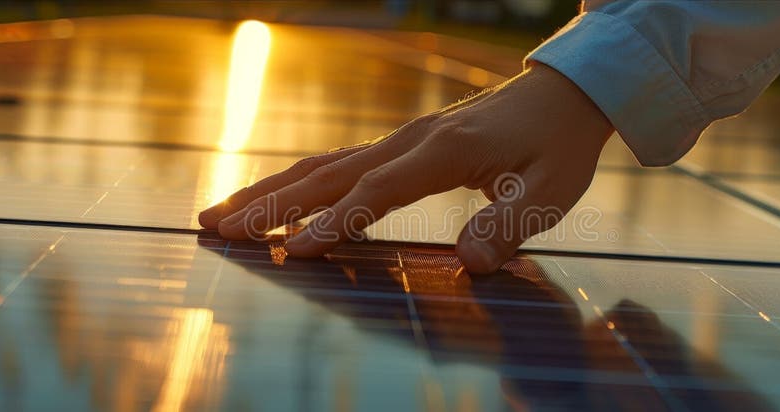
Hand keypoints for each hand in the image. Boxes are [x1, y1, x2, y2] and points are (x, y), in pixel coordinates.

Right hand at [199, 63, 614, 272]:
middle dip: (271, 204)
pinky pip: (339, 164)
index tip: (292, 252)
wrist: (561, 95)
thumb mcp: (550, 190)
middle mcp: (409, 141)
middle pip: (328, 174)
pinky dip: (299, 182)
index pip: (376, 193)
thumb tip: (470, 264)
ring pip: (323, 165)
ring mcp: (400, 140)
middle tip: (218, 228)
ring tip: (220, 213)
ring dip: (270, 189)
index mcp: (441, 152)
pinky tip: (275, 199)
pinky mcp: (401, 144)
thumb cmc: (557, 145)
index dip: (334, 223)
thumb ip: (509, 225)